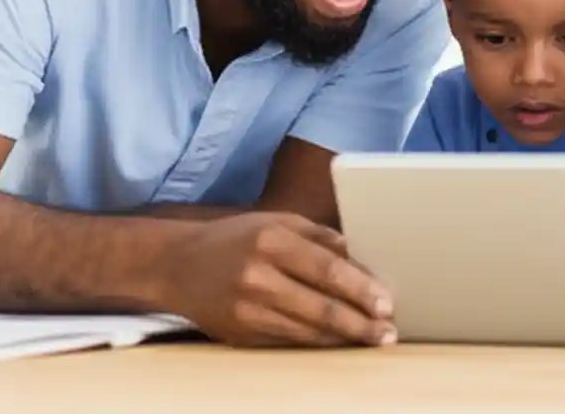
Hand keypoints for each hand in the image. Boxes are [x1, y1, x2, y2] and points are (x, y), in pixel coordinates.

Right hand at [161, 212, 394, 347]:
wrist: (176, 265)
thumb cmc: (235, 239)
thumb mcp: (276, 222)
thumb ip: (320, 237)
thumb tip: (361, 256)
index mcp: (271, 241)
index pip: (328, 270)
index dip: (361, 289)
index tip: (386, 303)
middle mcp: (257, 276)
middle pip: (321, 307)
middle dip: (361, 323)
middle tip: (388, 332)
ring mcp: (246, 309)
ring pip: (307, 331)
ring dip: (344, 338)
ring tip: (372, 339)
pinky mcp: (239, 334)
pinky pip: (288, 342)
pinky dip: (317, 343)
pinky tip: (339, 342)